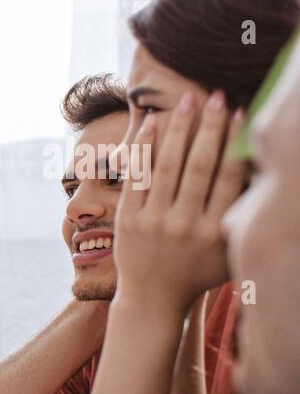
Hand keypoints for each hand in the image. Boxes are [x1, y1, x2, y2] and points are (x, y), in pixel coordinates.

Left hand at [115, 91, 246, 313]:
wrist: (152, 299)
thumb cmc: (198, 270)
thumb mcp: (230, 250)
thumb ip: (244, 216)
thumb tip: (265, 172)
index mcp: (217, 231)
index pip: (230, 177)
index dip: (236, 141)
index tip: (242, 112)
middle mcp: (185, 225)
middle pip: (200, 166)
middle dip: (209, 127)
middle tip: (217, 95)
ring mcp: (153, 222)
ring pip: (167, 166)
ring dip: (178, 129)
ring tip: (187, 100)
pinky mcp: (128, 220)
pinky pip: (137, 177)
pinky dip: (144, 148)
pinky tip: (151, 122)